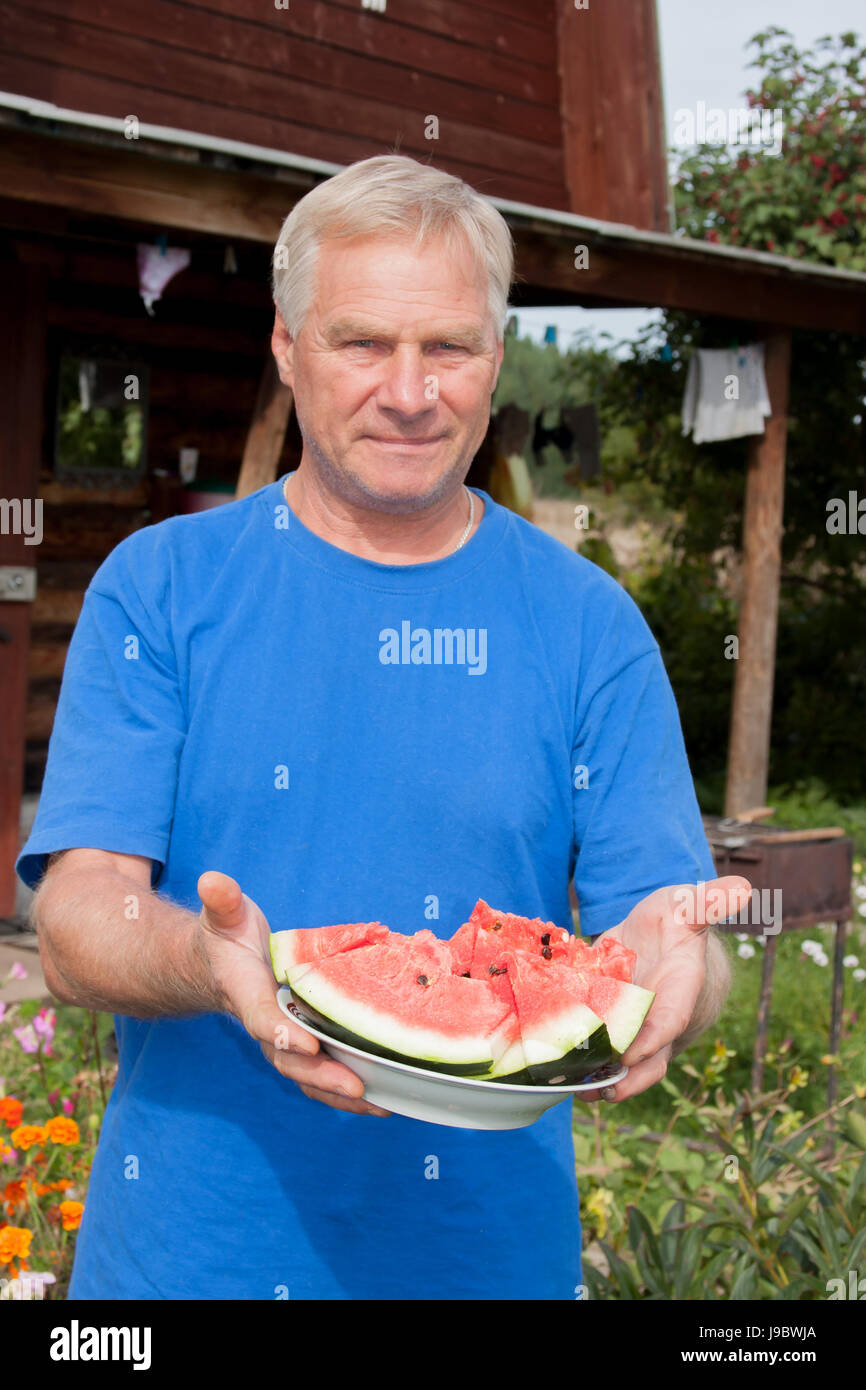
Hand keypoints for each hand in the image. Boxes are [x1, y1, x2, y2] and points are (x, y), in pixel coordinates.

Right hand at [196, 871, 389, 1116]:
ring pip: (309, 1076)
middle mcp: (265, 1025)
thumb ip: (221, 901)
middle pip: (290, 1059)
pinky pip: (323, 1073)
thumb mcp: (223, 915)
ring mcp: (284, 1039)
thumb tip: (212, 880)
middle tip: (357, 1085)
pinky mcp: (302, 1043)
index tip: (309, 1042)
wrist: (215, 965)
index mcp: (246, 994)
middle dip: (323, 1074)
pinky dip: (348, 1089)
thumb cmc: (225, 937)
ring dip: (342, 1093)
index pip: (261, 1017)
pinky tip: (384, 1095)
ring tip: (383, 1103)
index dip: (282, 1033)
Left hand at [579, 875, 751, 1103]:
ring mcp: (635, 1026)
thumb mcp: (687, 905)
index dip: (653, 1040)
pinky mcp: (610, 1024)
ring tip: (570, 1088)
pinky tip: (552, 1066)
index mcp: (681, 990)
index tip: (630, 1056)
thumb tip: (742, 888)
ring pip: (622, 1061)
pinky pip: (598, 1046)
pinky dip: (578, 1057)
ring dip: (599, 1077)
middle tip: (601, 1094)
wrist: (660, 932)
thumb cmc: (676, 920)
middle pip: (650, 1059)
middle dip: (629, 1080)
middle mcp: (659, 1016)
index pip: (670, 1020)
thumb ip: (707, 901)